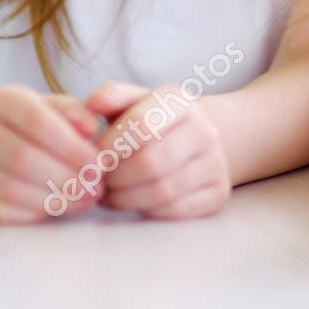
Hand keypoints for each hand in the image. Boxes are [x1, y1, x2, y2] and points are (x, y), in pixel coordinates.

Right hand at [0, 86, 104, 223]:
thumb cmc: (28, 121)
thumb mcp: (51, 105)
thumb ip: (74, 112)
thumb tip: (91, 128)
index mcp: (4, 101)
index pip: (36, 121)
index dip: (71, 146)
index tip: (97, 162)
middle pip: (21, 158)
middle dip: (64, 177)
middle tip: (93, 187)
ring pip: (8, 188)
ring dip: (52, 199)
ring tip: (82, 201)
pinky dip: (30, 214)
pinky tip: (54, 210)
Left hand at [84, 81, 230, 219]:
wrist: (194, 139)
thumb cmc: (152, 122)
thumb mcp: (133, 101)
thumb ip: (111, 96)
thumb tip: (92, 105)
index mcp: (181, 101)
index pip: (141, 125)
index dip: (109, 147)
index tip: (90, 159)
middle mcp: (205, 130)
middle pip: (151, 162)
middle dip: (115, 177)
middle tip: (97, 181)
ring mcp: (216, 163)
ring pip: (162, 191)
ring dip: (125, 199)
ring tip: (108, 194)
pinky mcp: (218, 192)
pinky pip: (176, 210)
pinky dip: (147, 211)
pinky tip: (132, 203)